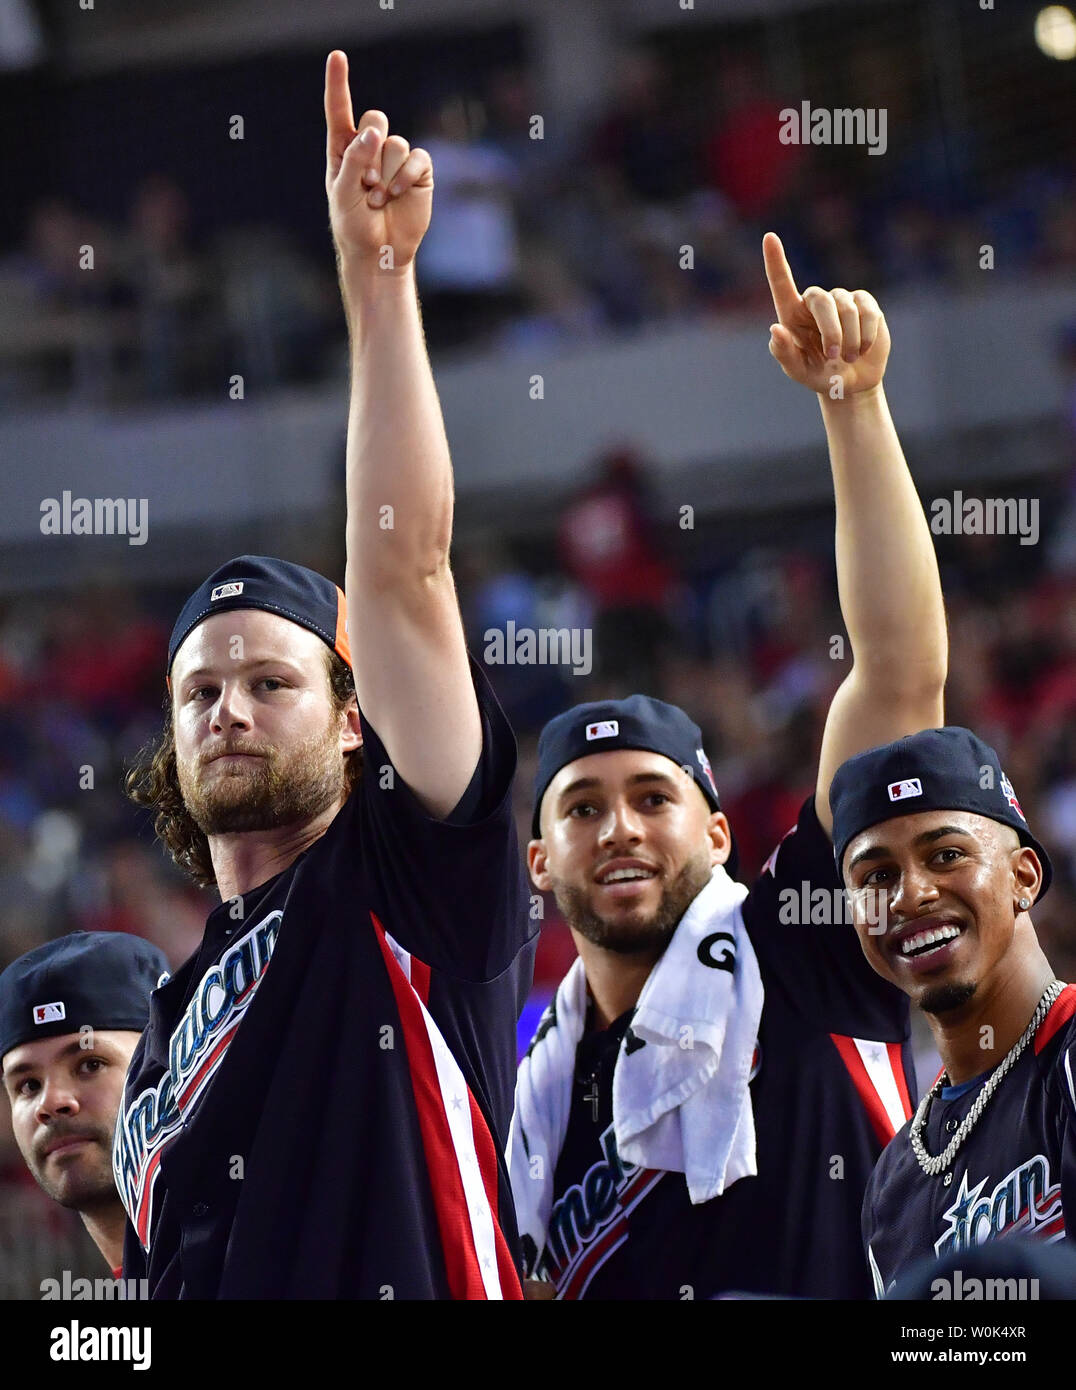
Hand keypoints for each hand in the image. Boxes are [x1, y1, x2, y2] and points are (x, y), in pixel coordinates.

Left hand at [324, 50, 432, 270]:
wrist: (379, 252)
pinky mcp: (418, 172)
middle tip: (366, 183)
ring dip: (386, 173)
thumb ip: (355, 159)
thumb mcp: (343, 192)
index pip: (340, 110)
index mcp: (344, 148)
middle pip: (376, 119)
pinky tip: (397, 195)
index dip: (339, 83)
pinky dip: (406, 176)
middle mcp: (371, 148)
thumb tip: (375, 132)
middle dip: (371, 148)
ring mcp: (396, 159)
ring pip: (396, 143)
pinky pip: (417, 158)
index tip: (337, 56)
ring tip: (378, 198)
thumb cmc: (354, 224)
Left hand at [763, 232, 889, 394]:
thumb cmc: (818, 375)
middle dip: (831, 331)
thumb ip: (784, 353)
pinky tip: (863, 349)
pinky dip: (866, 336)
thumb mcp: (798, 371)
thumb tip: (775, 329)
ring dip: (849, 340)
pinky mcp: (865, 304)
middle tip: (834, 356)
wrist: (850, 383)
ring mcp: (842, 300)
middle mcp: (815, 302)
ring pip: (847, 309)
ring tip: (849, 358)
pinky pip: (868, 312)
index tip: (769, 237)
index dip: (775, 260)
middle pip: (821, 300)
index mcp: (792, 315)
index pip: (781, 283)